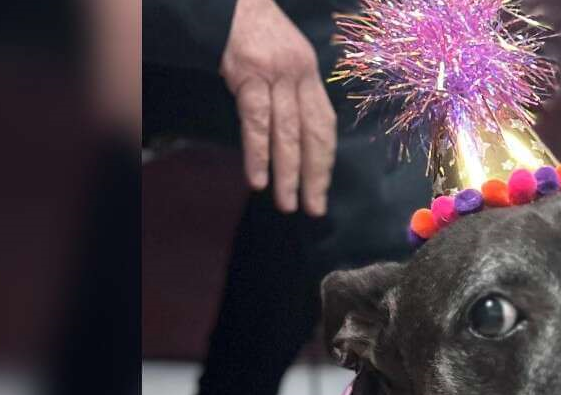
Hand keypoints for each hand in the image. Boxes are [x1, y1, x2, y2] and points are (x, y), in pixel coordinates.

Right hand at [220, 0, 334, 214]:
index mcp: (310, 74)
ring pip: (287, 134)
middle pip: (313, 135)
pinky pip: (256, 122)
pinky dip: (258, 154)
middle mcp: (299, 76)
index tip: (323, 187)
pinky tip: (258, 179)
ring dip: (289, 174)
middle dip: (315, 176)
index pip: (324, 125)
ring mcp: (276, 76)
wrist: (235, 0)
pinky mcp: (249, 75)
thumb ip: (292, 91)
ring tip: (288, 204)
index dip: (325, 160)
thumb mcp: (284, 58)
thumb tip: (295, 135)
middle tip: (314, 208)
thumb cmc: (254, 31)